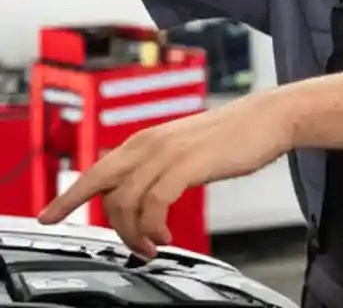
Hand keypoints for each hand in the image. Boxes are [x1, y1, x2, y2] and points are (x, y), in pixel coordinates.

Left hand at [37, 91, 294, 258]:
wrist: (268, 118)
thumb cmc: (234, 135)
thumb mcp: (185, 149)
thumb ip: (160, 166)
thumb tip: (144, 194)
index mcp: (146, 140)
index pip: (95, 170)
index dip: (70, 196)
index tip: (50, 216)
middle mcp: (149, 144)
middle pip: (103, 189)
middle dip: (108, 225)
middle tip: (131, 247)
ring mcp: (166, 153)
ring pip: (126, 202)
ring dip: (134, 234)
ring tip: (152, 247)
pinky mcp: (186, 165)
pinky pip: (153, 204)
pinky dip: (153, 227)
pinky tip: (165, 235)